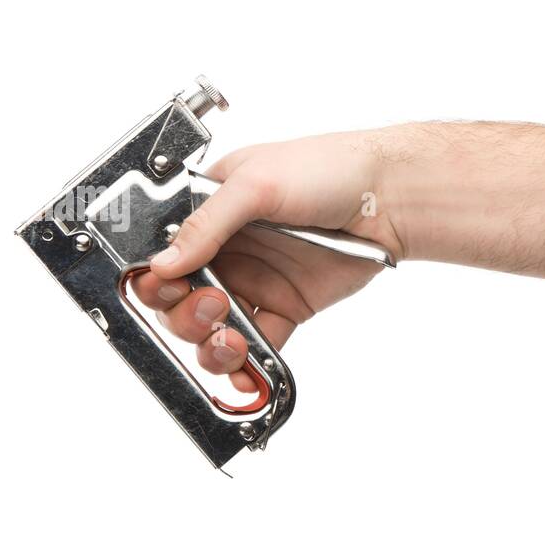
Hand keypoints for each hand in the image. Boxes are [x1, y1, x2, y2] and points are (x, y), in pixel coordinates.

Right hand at [134, 132, 403, 391]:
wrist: (388, 196)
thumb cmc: (326, 169)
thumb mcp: (256, 184)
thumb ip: (208, 225)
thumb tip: (164, 263)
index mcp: (209, 212)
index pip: (164, 253)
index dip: (156, 278)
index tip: (164, 290)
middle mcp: (227, 250)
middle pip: (181, 299)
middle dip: (185, 315)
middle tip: (212, 308)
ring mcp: (256, 281)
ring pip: (214, 328)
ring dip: (211, 345)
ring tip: (229, 343)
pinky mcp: (287, 308)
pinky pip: (258, 343)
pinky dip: (248, 365)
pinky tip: (247, 375)